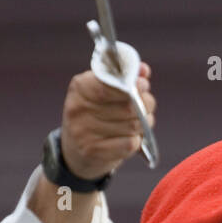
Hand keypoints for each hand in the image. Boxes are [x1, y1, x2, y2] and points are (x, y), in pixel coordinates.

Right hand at [59, 63, 155, 180]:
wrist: (74, 151)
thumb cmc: (93, 115)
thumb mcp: (100, 91)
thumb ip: (122, 79)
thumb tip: (144, 70)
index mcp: (80, 88)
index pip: (110, 84)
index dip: (132, 84)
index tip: (143, 84)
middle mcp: (78, 110)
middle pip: (128, 105)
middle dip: (145, 104)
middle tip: (147, 105)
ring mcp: (84, 133)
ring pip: (132, 125)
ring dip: (144, 124)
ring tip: (140, 122)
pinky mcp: (94, 152)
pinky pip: (130, 144)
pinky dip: (137, 140)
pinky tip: (132, 137)